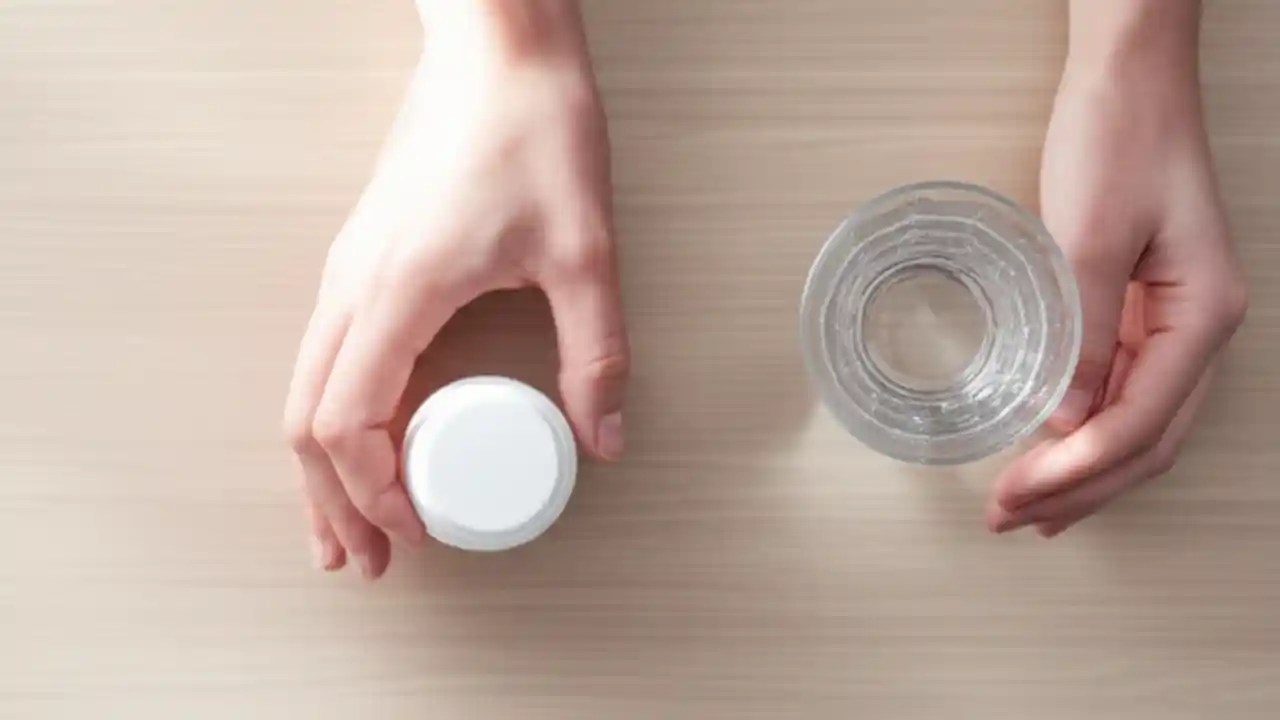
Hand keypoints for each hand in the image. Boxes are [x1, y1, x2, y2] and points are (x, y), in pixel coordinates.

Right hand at [283, 0, 627, 577]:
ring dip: (323, 467)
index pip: (350, 422)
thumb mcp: (584, 251)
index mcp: (398, 292)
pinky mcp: (364, 256)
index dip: (374, 494)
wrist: (498, 51)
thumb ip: (596, 353)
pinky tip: (366, 440)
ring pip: (305, 389)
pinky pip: (325, 355)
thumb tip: (603, 436)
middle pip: (306, 421)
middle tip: (365, 562)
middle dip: (332, 502)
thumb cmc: (531, 130)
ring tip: (347, 525)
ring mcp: (349, 268)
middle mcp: (354, 286)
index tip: (416, 534)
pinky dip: (334, 417)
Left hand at [988, 17, 1246, 537]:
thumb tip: (1064, 424)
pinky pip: (1127, 391)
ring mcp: (1177, 321)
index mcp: (1202, 315)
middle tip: (1010, 520)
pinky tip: (1056, 454)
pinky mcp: (1146, 308)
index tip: (1013, 497)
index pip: (1138, 424)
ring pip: (1141, 425)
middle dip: (1080, 490)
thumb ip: (1080, 336)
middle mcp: (1200, 328)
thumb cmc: (1116, 140)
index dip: (1074, 472)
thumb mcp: (1087, 237)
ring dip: (1087, 474)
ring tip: (1033, 512)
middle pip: (1147, 442)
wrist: (1128, 78)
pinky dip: (1090, 433)